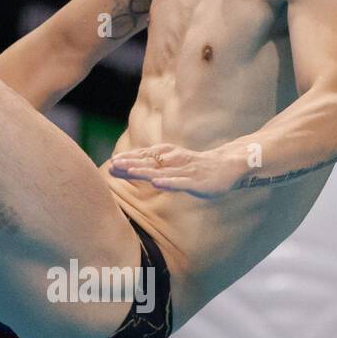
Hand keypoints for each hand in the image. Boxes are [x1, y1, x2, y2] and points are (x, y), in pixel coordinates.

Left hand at [109, 143, 246, 198]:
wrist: (226, 166)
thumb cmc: (194, 166)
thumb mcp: (170, 163)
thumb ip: (150, 165)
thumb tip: (123, 168)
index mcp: (167, 154)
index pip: (144, 156)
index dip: (128, 159)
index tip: (110, 163)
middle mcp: (174, 159)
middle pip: (149, 162)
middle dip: (130, 164)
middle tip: (112, 166)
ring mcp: (185, 170)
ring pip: (162, 171)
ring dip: (144, 171)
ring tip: (128, 172)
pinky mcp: (197, 181)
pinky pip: (181, 182)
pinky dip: (168, 182)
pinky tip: (157, 183)